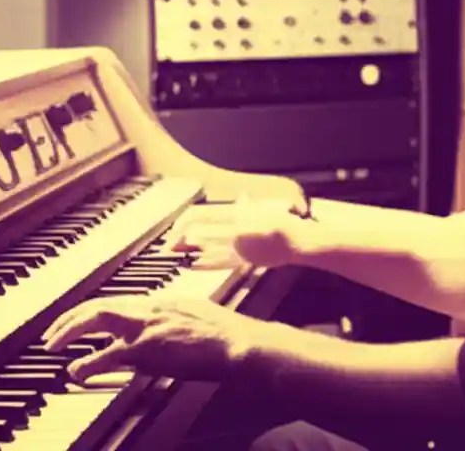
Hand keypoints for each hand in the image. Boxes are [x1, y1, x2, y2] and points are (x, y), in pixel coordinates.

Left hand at [41, 295, 272, 381]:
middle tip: (52, 334)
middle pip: (100, 305)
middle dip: (71, 318)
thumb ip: (174, 320)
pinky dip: (87, 363)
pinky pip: (107, 355)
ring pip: (96, 319)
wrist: (236, 343)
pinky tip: (75, 372)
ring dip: (69, 332)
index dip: (92, 312)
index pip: (117, 302)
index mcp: (161, 301)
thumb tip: (164, 329)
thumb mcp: (196, 316)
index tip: (77, 322)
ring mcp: (146, 326)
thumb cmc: (225, 335)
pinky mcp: (146, 348)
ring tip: (52, 346)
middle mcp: (149, 308)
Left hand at [166, 197, 308, 268]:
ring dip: (187, 252)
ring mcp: (236, 245)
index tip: (174, 229)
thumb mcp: (264, 207)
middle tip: (167, 246)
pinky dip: (203, 264)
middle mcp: (233, 229)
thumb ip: (248, 205)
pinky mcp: (241, 259)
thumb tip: (242, 198)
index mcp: (234, 213)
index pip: (200, 215)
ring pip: (204, 248)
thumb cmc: (281, 222)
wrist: (297, 241)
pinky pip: (217, 262)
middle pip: (197, 233)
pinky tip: (194, 265)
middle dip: (179, 239)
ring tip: (175, 254)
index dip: (183, 223)